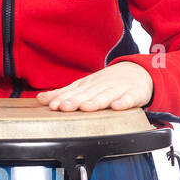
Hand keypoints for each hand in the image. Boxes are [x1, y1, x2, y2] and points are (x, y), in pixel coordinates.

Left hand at [36, 62, 153, 110]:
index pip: (74, 92)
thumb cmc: (107, 82)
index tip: (53, 105)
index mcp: (88, 85)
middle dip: (75, 101)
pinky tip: (117, 107)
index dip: (63, 99)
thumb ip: (64, 94)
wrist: (138, 72)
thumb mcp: (85, 86)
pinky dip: (124, 102)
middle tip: (64, 107)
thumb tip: (41, 99)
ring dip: (96, 102)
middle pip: (88, 94)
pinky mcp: (133, 94)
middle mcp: (101, 86)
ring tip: (86, 108)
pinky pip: (129, 99)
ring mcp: (118, 90)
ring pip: (106, 96)